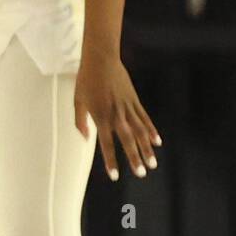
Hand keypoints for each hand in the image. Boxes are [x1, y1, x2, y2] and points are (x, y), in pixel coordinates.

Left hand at [74, 50, 160, 180]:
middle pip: (127, 140)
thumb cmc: (85, 81)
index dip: (110, 161)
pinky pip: (145, 118)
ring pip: (140, 131)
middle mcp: (116, 115)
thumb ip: (80, 121)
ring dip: (147, 148)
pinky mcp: (134, 100)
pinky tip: (157, 142)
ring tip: (153, 164)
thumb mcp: (78, 101)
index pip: (106, 144)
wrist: (101, 60)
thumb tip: (86, 138)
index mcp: (100, 117)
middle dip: (135, 158)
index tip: (114, 176)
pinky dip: (151, 130)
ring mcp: (127, 107)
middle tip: (142, 174)